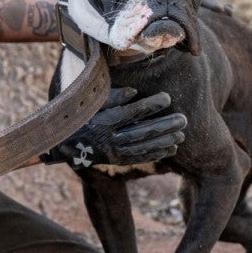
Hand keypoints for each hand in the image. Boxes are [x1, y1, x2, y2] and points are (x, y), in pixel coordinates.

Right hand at [43, 87, 186, 167]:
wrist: (68, 143)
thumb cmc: (85, 116)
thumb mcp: (94, 103)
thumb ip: (113, 96)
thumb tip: (134, 92)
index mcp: (104, 120)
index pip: (132, 112)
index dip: (151, 105)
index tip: (167, 98)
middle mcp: (110, 138)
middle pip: (142, 132)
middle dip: (165, 126)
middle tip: (183, 119)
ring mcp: (114, 152)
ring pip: (143, 147)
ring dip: (164, 141)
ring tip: (181, 135)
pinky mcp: (117, 160)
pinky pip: (139, 158)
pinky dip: (156, 154)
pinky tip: (171, 148)